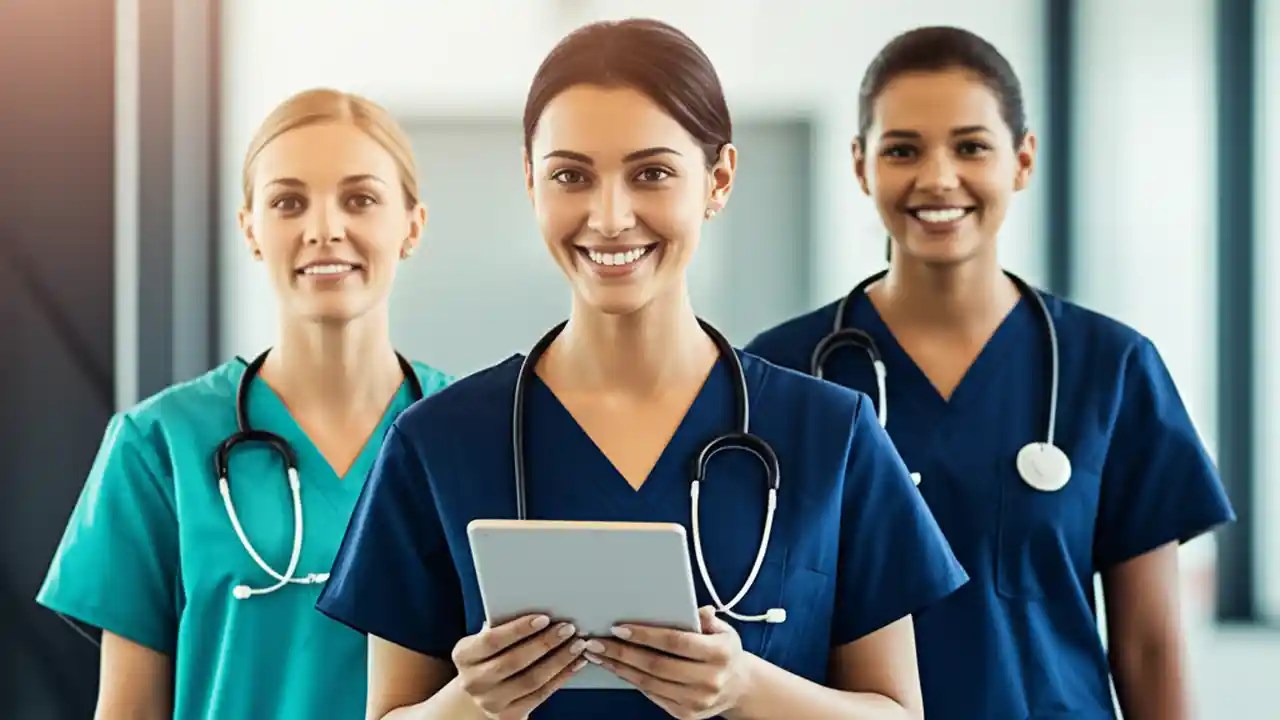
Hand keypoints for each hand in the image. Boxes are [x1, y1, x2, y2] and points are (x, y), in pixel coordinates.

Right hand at [451, 614, 587, 718]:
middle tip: (567, 628)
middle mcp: (473, 681)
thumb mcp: (485, 640)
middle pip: (514, 661)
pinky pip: (541, 695)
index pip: (491, 640)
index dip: (518, 629)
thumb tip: (538, 606)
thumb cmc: (490, 655)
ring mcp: (491, 702)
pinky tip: (575, 663)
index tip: (543, 617)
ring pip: (531, 680)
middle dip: (545, 643)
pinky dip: (562, 677)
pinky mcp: (510, 716)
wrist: (479, 694)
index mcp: (464, 655)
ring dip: (559, 660)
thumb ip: (503, 624)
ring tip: (577, 644)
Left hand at [588, 606, 750, 718]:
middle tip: (596, 641)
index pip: (676, 642)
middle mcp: (709, 680)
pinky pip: (651, 695)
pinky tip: (616, 667)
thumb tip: (692, 607)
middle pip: (656, 665)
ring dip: (619, 667)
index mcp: (720, 653)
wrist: (738, 687)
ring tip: (598, 654)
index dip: (645, 635)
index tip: (618, 627)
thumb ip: (704, 618)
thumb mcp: (723, 629)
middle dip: (622, 652)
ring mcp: (696, 700)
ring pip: (649, 683)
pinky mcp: (685, 714)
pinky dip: (630, 680)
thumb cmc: (724, 651)